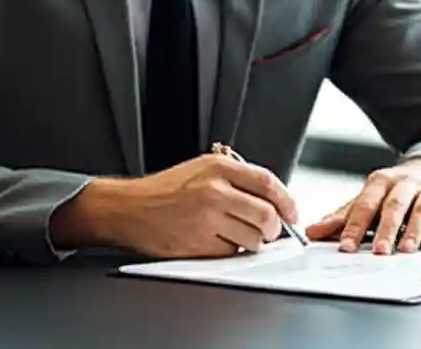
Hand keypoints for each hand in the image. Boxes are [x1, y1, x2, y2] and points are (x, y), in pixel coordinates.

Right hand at [49, 155, 298, 257]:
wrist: (129, 208)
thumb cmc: (164, 191)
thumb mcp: (201, 169)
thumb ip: (236, 180)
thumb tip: (272, 200)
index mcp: (219, 167)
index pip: (268, 183)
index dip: (287, 201)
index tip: (291, 213)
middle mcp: (215, 191)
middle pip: (266, 215)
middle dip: (272, 228)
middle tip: (267, 231)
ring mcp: (207, 219)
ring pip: (252, 238)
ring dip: (252, 242)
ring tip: (236, 236)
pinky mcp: (198, 244)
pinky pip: (231, 254)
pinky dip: (231, 252)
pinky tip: (218, 243)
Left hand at [304, 158, 420, 253]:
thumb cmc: (396, 190)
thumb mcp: (368, 198)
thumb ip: (342, 216)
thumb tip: (312, 232)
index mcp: (381, 181)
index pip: (365, 203)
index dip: (354, 225)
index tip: (346, 246)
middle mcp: (405, 184)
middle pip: (394, 205)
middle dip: (386, 229)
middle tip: (378, 251)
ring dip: (413, 231)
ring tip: (405, 250)